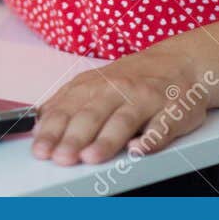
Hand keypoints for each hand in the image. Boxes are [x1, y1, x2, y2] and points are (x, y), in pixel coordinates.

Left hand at [30, 47, 210, 164]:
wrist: (180, 61)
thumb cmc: (131, 79)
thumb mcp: (93, 83)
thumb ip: (67, 103)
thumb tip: (38, 124)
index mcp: (93, 86)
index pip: (66, 109)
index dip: (51, 131)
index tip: (40, 150)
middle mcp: (117, 90)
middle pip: (91, 115)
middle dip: (73, 138)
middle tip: (60, 158)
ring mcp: (145, 100)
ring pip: (123, 121)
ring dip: (106, 140)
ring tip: (90, 157)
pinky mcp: (173, 111)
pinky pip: (163, 126)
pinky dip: (151, 138)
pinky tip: (139, 149)